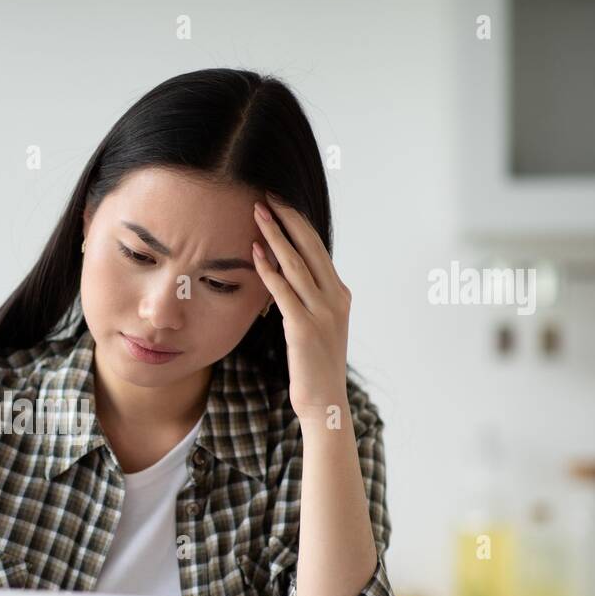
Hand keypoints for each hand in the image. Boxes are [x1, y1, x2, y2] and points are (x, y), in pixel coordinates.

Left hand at [251, 193, 351, 422]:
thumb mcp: (317, 324)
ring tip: (257, 213)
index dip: (299, 222)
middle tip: (268, 195)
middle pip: (311, 246)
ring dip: (275, 236)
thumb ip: (307, 299)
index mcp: (339, 293)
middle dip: (288, 218)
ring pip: (297, 264)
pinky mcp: (304, 328)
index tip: (280, 202)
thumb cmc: (315, 365)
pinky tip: (255, 254)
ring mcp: (322, 312)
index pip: (318, 247)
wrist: (324, 401)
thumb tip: (287, 275)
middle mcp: (335, 297)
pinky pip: (284, 292)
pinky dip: (269, 270)